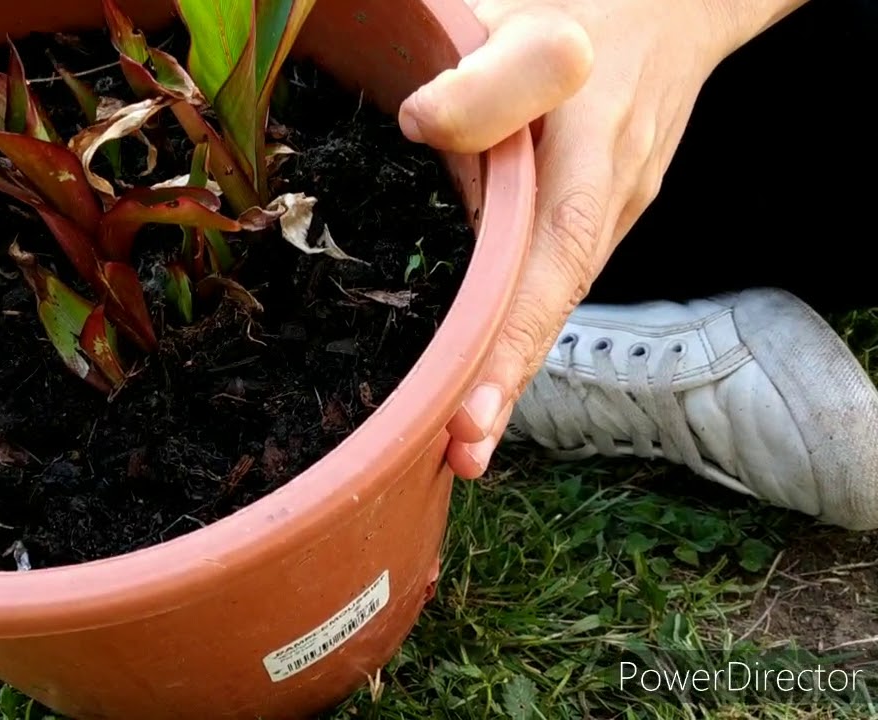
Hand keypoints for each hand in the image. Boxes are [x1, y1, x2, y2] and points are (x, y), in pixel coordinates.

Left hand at [398, 0, 803, 477]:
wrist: (672, 9)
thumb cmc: (591, 11)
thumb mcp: (537, 22)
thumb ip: (489, 76)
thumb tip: (421, 127)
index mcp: (591, 157)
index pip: (549, 265)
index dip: (510, 346)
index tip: (468, 418)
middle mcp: (607, 200)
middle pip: (553, 306)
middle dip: (507, 386)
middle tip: (457, 456)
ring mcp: (609, 212)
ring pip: (553, 301)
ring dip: (510, 370)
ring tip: (460, 438)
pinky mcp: (599, 214)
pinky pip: (553, 278)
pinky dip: (519, 328)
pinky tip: (482, 365)